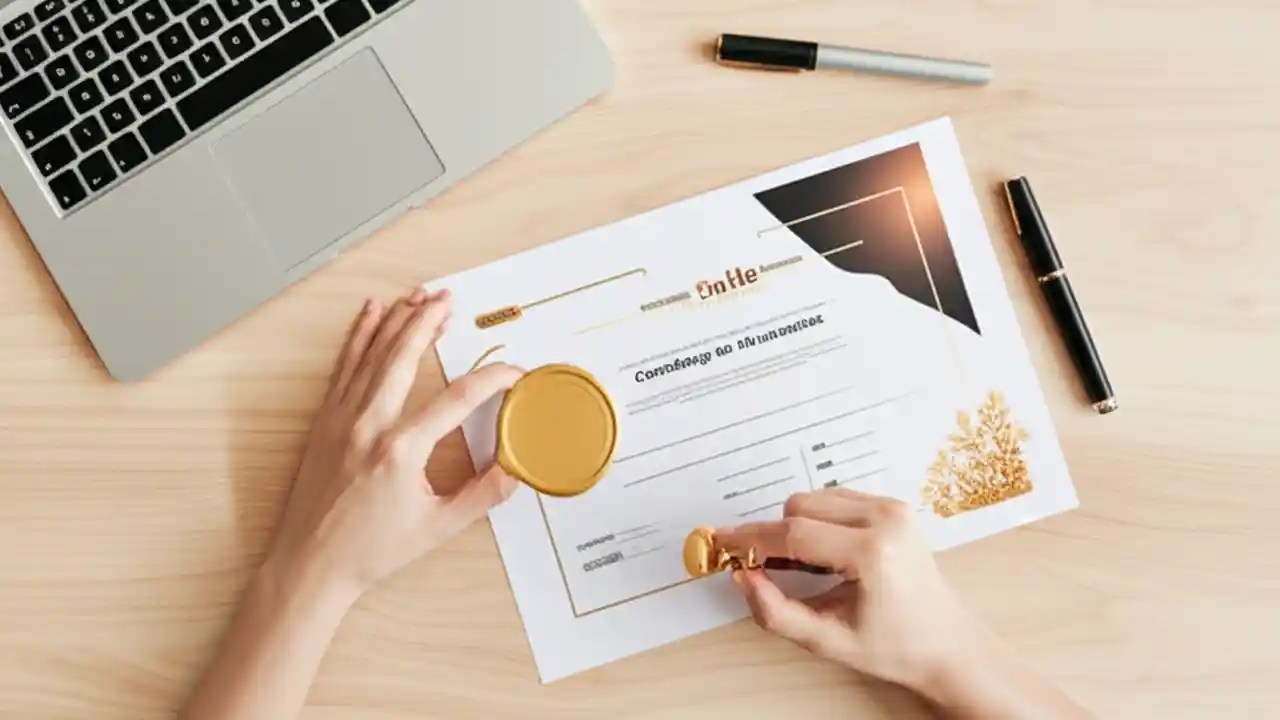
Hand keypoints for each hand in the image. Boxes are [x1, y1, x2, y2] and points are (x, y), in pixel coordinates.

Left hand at [265, 288, 522, 601]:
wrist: (311, 565)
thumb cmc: (370, 551)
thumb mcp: (437, 527)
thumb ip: (482, 495)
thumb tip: (517, 469)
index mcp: (401, 450)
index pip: (457, 399)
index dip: (491, 379)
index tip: (513, 371)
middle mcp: (369, 425)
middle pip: (405, 356)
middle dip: (430, 321)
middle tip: (451, 299)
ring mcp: (342, 419)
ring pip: (372, 354)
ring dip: (397, 320)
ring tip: (419, 295)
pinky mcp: (324, 422)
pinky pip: (344, 367)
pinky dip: (358, 337)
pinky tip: (371, 314)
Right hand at [716, 489, 996, 695]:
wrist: (948, 644)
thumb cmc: (896, 648)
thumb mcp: (828, 641)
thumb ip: (777, 613)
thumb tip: (743, 578)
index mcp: (872, 553)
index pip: (794, 534)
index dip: (750, 539)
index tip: (721, 543)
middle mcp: (885, 519)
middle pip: (799, 507)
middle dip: (773, 536)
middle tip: (763, 569)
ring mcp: (892, 508)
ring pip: (814, 498)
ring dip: (795, 527)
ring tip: (802, 568)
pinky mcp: (892, 507)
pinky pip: (834, 499)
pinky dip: (816, 521)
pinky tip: (822, 555)